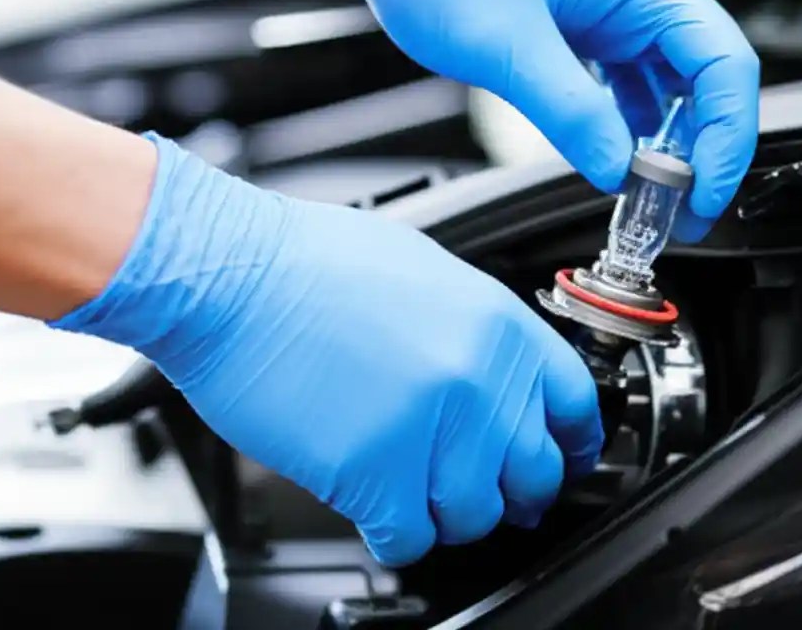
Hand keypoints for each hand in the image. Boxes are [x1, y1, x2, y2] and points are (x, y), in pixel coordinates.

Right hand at [51, 134, 602, 565]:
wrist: (227, 274)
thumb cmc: (306, 263)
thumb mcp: (425, 269)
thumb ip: (475, 330)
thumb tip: (498, 374)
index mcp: (497, 324)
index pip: (574, 405)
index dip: (570, 443)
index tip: (561, 460)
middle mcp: (478, 377)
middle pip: (532, 473)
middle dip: (508, 491)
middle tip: (480, 491)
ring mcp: (431, 428)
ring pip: (473, 515)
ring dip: (444, 515)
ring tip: (411, 492)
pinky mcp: (375, 472)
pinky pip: (409, 538)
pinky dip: (394, 535)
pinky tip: (374, 509)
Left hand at [269, 0, 758, 240]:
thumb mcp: (506, 47)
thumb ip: (571, 113)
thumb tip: (618, 172)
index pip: (722, 61)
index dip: (728, 136)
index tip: (706, 193)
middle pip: (705, 77)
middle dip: (701, 149)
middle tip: (681, 213)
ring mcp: (613, 6)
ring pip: (669, 85)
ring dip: (664, 144)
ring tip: (648, 199)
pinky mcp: (584, 26)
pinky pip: (627, 84)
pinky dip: (629, 127)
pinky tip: (617, 161)